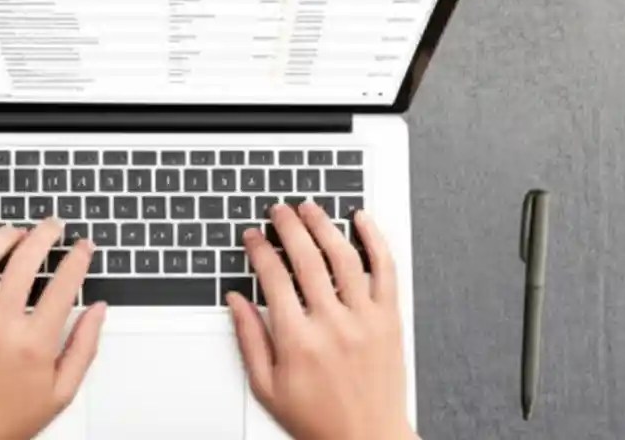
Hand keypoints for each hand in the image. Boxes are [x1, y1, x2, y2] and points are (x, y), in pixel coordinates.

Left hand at [0, 217, 107, 439]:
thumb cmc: (4, 420)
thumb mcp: (60, 392)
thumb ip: (84, 347)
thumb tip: (97, 311)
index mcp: (32, 345)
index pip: (62, 285)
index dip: (78, 258)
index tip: (82, 248)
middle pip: (24, 260)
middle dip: (44, 234)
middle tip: (53, 226)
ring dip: (4, 234)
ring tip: (18, 230)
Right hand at [226, 204, 415, 439]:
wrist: (368, 439)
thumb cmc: (318, 419)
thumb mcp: (267, 387)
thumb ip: (249, 339)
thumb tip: (235, 301)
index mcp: (298, 341)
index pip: (273, 278)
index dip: (260, 250)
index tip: (253, 237)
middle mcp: (332, 325)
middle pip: (306, 258)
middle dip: (288, 226)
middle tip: (279, 211)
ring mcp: (365, 320)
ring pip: (344, 256)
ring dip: (324, 225)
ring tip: (311, 208)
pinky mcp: (390, 320)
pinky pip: (385, 270)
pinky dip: (375, 240)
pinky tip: (363, 221)